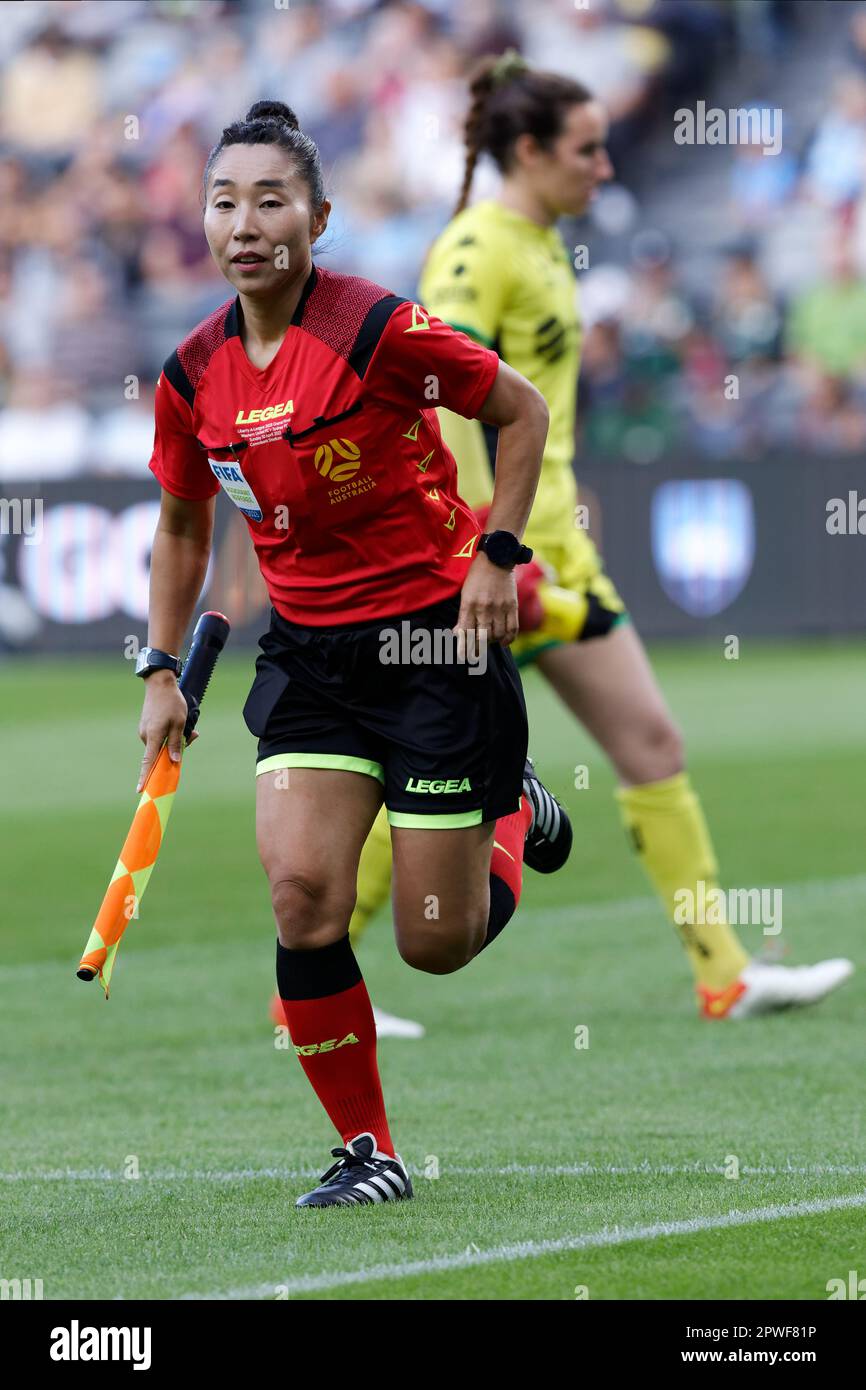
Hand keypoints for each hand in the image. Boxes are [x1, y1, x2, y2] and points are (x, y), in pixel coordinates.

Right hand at [137, 670, 196, 791]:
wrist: (160, 683)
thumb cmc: (172, 703)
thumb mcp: (180, 723)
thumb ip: (177, 742)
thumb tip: (175, 760)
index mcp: (153, 737)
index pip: (148, 762)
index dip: (145, 777)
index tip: (140, 790)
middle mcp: (146, 736)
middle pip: (160, 753)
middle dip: (175, 750)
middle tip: (191, 735)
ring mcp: (145, 731)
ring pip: (162, 744)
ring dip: (175, 740)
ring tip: (188, 727)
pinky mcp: (147, 726)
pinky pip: (160, 737)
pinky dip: (170, 734)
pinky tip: (179, 722)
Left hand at [452, 552, 518, 657]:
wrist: (496, 559)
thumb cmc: (477, 577)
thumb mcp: (465, 594)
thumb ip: (463, 614)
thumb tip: (458, 633)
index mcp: (469, 604)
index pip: (466, 632)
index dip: (464, 647)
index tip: (464, 657)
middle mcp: (484, 608)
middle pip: (481, 637)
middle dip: (478, 649)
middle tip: (476, 655)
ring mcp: (499, 607)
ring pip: (497, 634)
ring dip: (493, 642)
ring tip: (489, 641)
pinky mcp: (512, 605)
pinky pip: (512, 628)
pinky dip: (508, 639)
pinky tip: (504, 642)